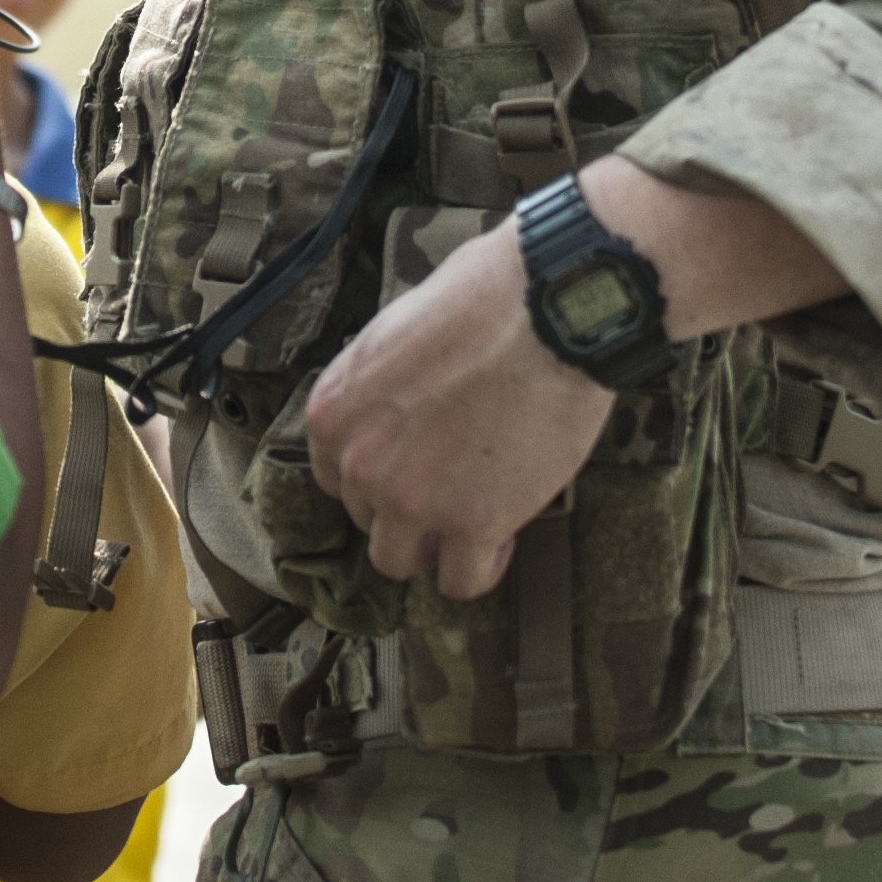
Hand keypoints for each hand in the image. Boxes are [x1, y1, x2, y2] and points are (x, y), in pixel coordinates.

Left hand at [306, 159, 846, 594]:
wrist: (546, 309)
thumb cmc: (484, 301)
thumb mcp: (397, 332)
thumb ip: (381, 389)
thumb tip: (396, 409)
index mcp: (334, 411)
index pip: (335, 479)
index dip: (376, 478)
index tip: (411, 470)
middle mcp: (359, 462)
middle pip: (368, 520)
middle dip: (408, 510)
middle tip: (454, 488)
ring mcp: (411, 499)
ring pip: (402, 561)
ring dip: (435, 547)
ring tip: (476, 518)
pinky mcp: (471, 524)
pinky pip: (461, 580)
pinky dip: (481, 567)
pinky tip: (504, 536)